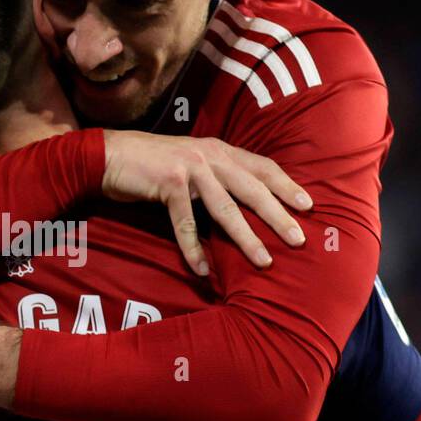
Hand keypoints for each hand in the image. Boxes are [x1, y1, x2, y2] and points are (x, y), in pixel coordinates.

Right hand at [100, 131, 310, 275]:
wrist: (111, 155)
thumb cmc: (153, 165)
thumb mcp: (192, 164)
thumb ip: (217, 177)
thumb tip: (244, 202)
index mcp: (220, 150)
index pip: (263, 167)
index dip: (286, 186)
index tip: (308, 206)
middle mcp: (211, 156)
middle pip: (253, 189)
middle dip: (278, 215)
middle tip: (299, 238)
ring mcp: (190, 169)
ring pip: (225, 209)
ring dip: (246, 238)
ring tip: (264, 261)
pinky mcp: (169, 184)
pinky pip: (185, 224)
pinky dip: (193, 249)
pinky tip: (202, 270)